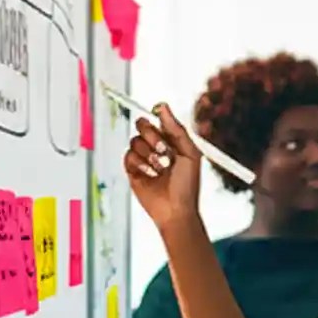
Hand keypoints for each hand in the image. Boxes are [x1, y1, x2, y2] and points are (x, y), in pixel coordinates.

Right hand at [123, 103, 201, 230]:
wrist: (176, 210)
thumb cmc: (187, 186)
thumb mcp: (189, 153)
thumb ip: (177, 129)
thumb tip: (163, 107)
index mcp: (173, 141)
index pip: (159, 119)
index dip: (158, 116)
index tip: (157, 113)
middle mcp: (157, 147)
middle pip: (143, 125)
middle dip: (152, 135)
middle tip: (163, 151)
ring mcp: (144, 158)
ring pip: (135, 140)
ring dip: (148, 153)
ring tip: (159, 168)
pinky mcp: (133, 170)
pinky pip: (128, 156)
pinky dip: (139, 163)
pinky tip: (150, 174)